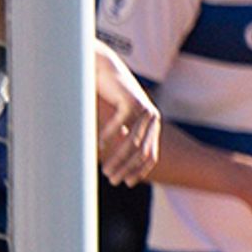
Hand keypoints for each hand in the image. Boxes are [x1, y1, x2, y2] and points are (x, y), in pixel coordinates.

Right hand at [93, 46, 158, 184]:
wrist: (104, 68)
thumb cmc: (109, 94)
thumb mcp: (119, 117)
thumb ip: (123, 131)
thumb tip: (118, 146)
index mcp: (152, 124)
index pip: (150, 154)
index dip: (139, 170)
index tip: (126, 183)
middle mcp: (153, 118)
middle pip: (142, 151)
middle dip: (127, 168)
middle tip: (112, 180)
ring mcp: (145, 109)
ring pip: (132, 141)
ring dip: (118, 158)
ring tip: (105, 170)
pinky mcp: (132, 101)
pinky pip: (119, 124)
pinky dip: (108, 136)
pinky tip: (98, 147)